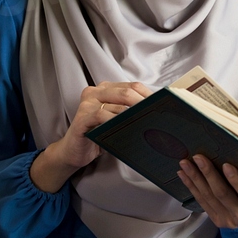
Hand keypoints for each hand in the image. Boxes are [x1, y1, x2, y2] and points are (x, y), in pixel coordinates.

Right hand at [30, 82, 151, 192]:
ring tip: (147, 124)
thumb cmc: (99, 135)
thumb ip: (129, 111)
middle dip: (144, 104)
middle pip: (126, 92)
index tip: (163, 106)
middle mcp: (95, 92)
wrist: (74, 151)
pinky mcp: (81, 117)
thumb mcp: (116, 120)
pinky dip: (116, 121)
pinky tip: (127, 129)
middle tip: (157, 115)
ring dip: (134, 115)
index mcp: (106, 89)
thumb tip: (156, 110)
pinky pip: (102, 115)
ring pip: (117, 104)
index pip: (132, 86)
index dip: (149, 95)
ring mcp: (87, 103)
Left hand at [178, 154, 237, 231]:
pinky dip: (191, 187)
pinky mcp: (217, 219)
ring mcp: (228, 220)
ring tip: (186, 162)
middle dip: (208, 175)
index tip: (226, 164)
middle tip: (198, 157)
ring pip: (208, 198)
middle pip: (222, 195)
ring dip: (195, 179)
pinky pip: (201, 202)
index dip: (236, 181)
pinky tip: (184, 174)